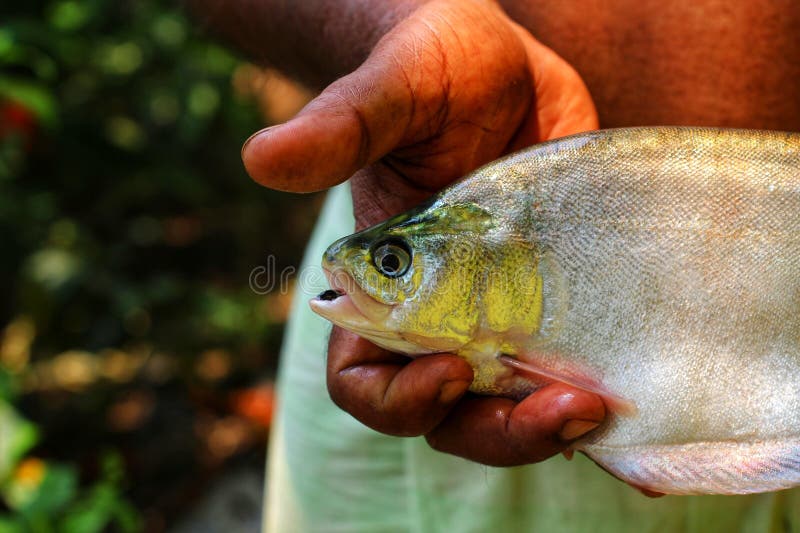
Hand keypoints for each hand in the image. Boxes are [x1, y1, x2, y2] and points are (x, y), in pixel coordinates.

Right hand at [243, 0, 604, 465]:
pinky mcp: (560, 300)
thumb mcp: (393, 92)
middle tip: (563, 407)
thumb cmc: (428, 70)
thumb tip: (260, 158)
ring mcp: (504, 314)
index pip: (364, 381)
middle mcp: (439, 316)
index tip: (450, 366)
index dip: (398, 399)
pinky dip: (595, 396)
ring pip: (514, 406)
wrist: (499, 64)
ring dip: (552, 423)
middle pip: (451, 414)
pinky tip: (632, 394)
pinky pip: (571, 370)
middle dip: (499, 429)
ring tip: (601, 403)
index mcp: (382, 289)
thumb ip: (341, 127)